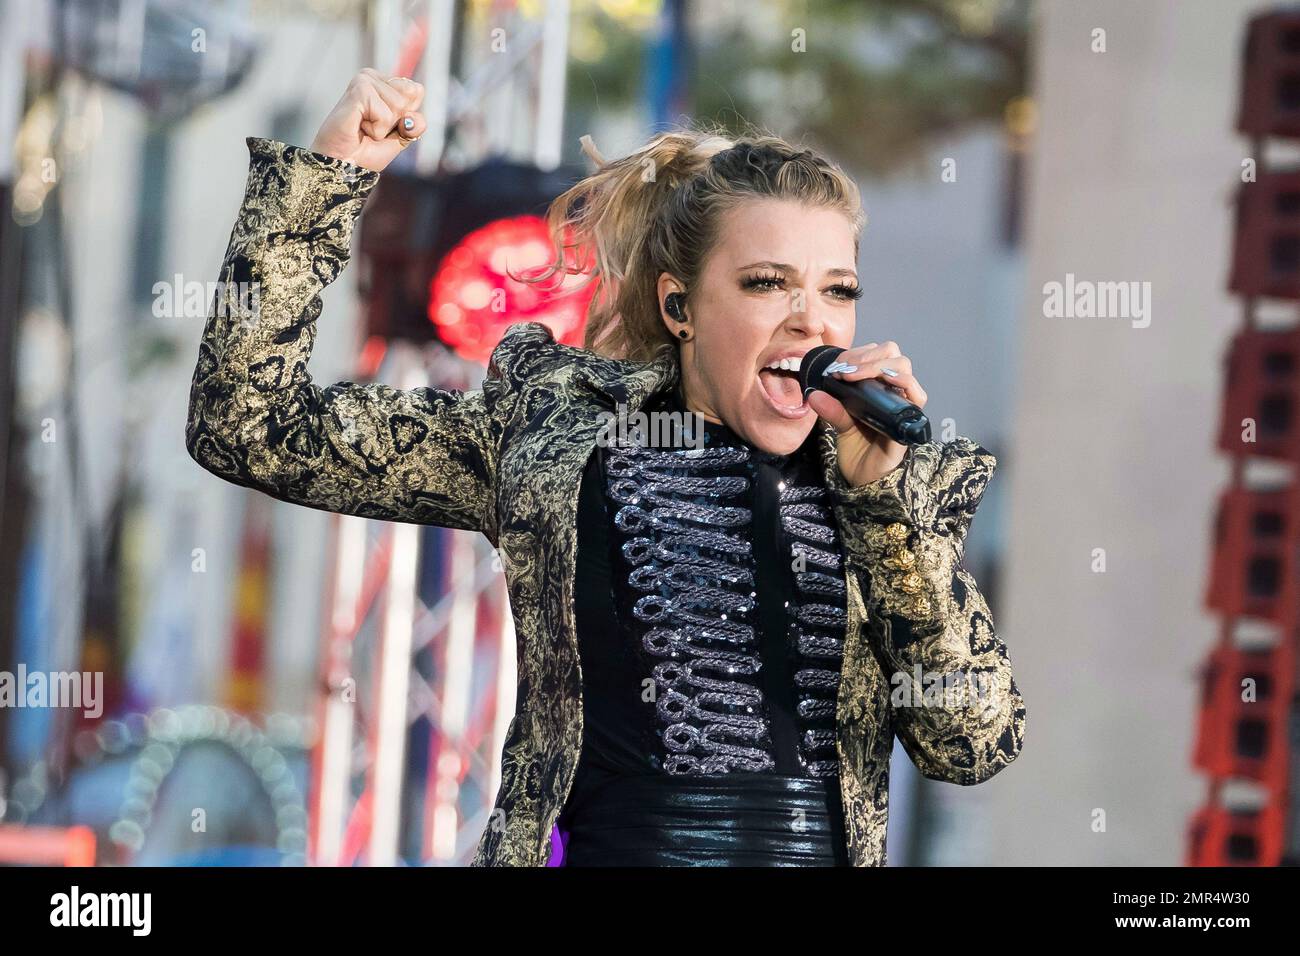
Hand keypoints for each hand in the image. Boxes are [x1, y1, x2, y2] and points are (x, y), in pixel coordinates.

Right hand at [310, 69, 426, 171]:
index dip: (407, 116)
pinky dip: (377, 129)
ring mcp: (364, 80)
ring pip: (400, 104)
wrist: (343, 164)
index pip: (417, 91)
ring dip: (385, 127)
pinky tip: (359, 127)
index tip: (385, 125)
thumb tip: (415, 118)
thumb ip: (415, 125)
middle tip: (372, 128)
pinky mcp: (359, 90)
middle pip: (411, 95)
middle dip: (396, 121)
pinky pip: (386, 114)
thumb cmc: (366, 151)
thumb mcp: (400, 137)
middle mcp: (372, 77)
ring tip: (364, 127)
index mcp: (383, 82)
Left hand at [805, 340, 927, 486]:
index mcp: (878, 387)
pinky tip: (883, 381)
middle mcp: (893, 392)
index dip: (859, 353)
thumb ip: (832, 409)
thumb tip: (814, 393)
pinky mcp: (909, 420)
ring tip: (854, 375)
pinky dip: (902, 383)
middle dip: (868, 355)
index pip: (877, 354)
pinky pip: (917, 396)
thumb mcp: (840, 424)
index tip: (838, 365)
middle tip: (845, 370)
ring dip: (877, 365)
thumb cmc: (858, 449)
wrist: (864, 478)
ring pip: (903, 368)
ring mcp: (903, 404)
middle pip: (893, 355)